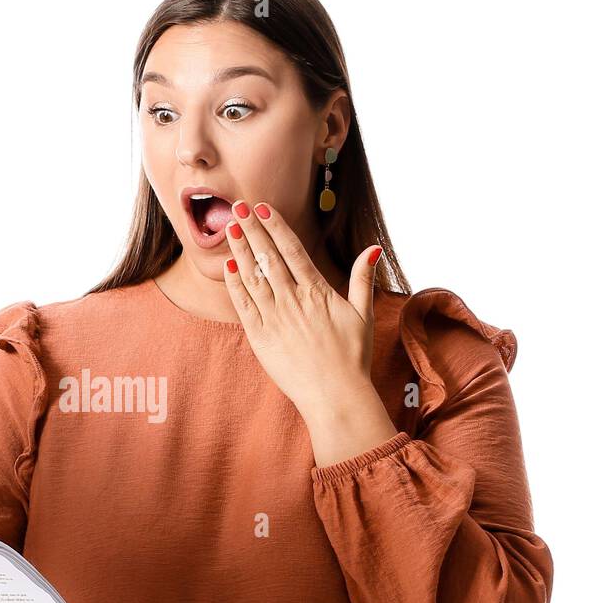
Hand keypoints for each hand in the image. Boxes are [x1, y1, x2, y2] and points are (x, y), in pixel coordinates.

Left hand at [222, 200, 398, 466]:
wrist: (334, 395)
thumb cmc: (352, 358)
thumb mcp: (362, 314)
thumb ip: (362, 278)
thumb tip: (373, 248)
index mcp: (317, 291)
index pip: (291, 250)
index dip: (275, 226)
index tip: (263, 208)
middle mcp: (292, 300)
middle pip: (267, 256)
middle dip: (251, 229)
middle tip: (237, 206)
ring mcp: (274, 318)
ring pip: (252, 277)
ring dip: (239, 251)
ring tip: (229, 228)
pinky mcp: (260, 337)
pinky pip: (243, 305)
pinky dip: (235, 285)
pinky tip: (228, 267)